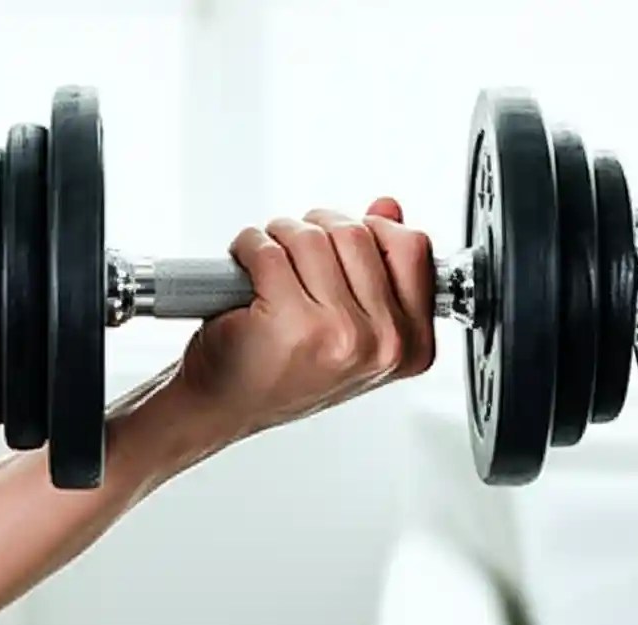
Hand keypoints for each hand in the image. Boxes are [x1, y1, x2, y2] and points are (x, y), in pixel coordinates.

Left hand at [176, 197, 435, 436]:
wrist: (225, 403)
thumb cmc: (281, 367)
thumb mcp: (350, 323)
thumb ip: (379, 265)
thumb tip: (387, 208)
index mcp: (411, 343)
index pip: (412, 247)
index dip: (371, 228)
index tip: (342, 241)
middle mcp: (383, 344)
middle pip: (357, 233)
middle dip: (317, 228)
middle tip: (294, 252)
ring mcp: (340, 335)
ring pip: (312, 237)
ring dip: (279, 236)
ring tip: (267, 262)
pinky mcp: (290, 323)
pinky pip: (270, 250)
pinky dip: (248, 247)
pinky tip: (244, 268)